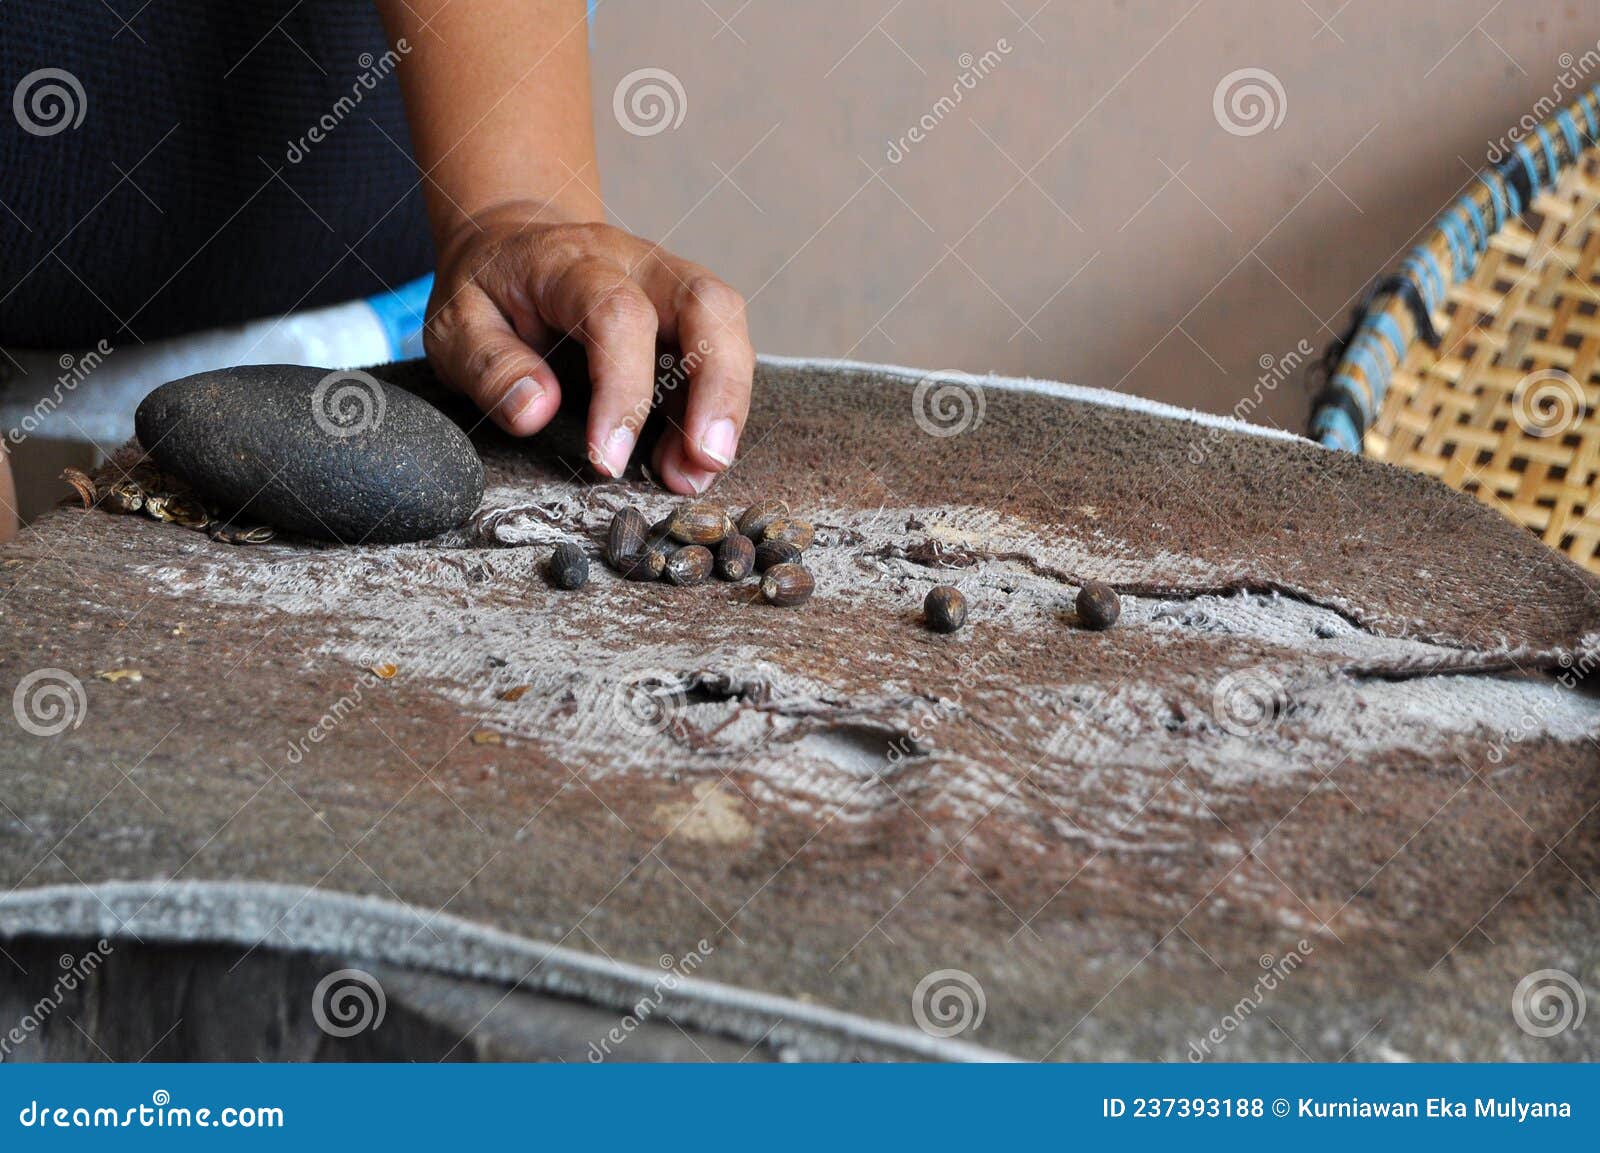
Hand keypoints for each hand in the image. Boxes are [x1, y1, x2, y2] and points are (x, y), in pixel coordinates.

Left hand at [424, 200, 754, 493]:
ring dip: (727, 405)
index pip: (618, 314)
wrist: (511, 244)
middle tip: (705, 460)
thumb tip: (534, 411)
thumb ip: (489, 366)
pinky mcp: (685, 314)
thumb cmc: (488, 291)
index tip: (607, 459)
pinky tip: (686, 461)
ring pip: (728, 326)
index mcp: (571, 261)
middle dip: (719, 387)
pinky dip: (715, 411)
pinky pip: (721, 354)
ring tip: (695, 474)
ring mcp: (669, 283)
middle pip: (707, 304)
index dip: (622, 390)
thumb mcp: (456, 325)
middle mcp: (636, 262)